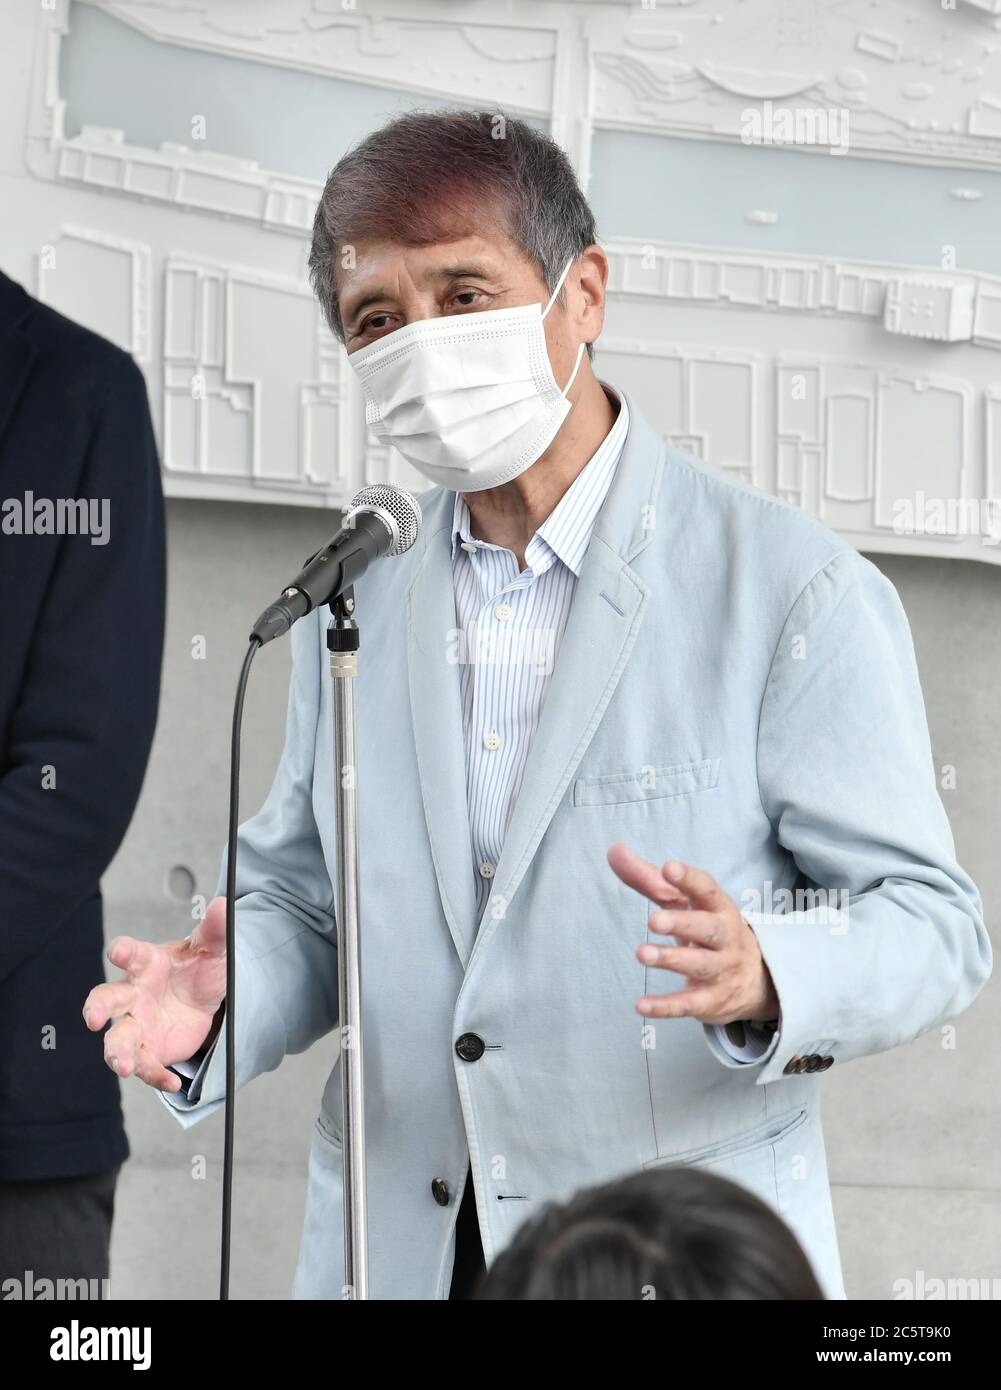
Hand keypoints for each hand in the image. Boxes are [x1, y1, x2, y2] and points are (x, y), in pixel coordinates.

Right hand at [83, 896, 227, 1092]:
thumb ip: (214, 931)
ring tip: (124, 1066)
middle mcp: (133, 994)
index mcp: (146, 963)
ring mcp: (137, 1025)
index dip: (122, 951)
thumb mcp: (212, 950)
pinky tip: (172, 1082)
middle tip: (94, 1018)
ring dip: (117, 1053)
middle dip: (98, 1008)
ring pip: (118, 1040)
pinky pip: (148, 1066)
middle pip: (106, 1000)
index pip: (129, 953)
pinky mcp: (149, 1050)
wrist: (203, 1000)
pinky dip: (156, 1075)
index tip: (117, 951)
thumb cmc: (197, 969)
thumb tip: (222, 906)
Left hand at [607, 844, 778, 1024]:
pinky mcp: (711, 1001)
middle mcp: (725, 937)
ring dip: (671, 959)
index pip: (707, 890)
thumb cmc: (708, 930)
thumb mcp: (685, 904)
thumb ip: (649, 880)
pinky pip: (689, 1004)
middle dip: (682, 923)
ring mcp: (721, 970)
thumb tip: (614, 851)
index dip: (689, 879)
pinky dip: (666, 1006)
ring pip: (699, 964)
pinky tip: (641, 1005)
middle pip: (708, 928)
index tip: (669, 868)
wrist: (755, 981)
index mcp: (718, 908)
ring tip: (642, 954)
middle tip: (653, 921)